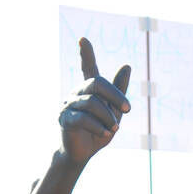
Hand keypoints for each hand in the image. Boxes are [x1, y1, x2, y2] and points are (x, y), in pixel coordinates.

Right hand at [58, 38, 130, 164]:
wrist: (83, 153)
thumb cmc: (99, 131)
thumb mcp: (114, 112)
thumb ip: (119, 91)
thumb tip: (126, 65)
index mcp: (90, 90)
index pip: (89, 67)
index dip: (87, 54)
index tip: (83, 39)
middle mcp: (77, 93)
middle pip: (96, 83)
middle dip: (114, 95)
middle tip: (128, 109)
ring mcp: (69, 105)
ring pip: (91, 103)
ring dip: (107, 117)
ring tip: (114, 128)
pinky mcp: (64, 119)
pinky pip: (82, 118)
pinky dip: (97, 126)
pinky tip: (106, 133)